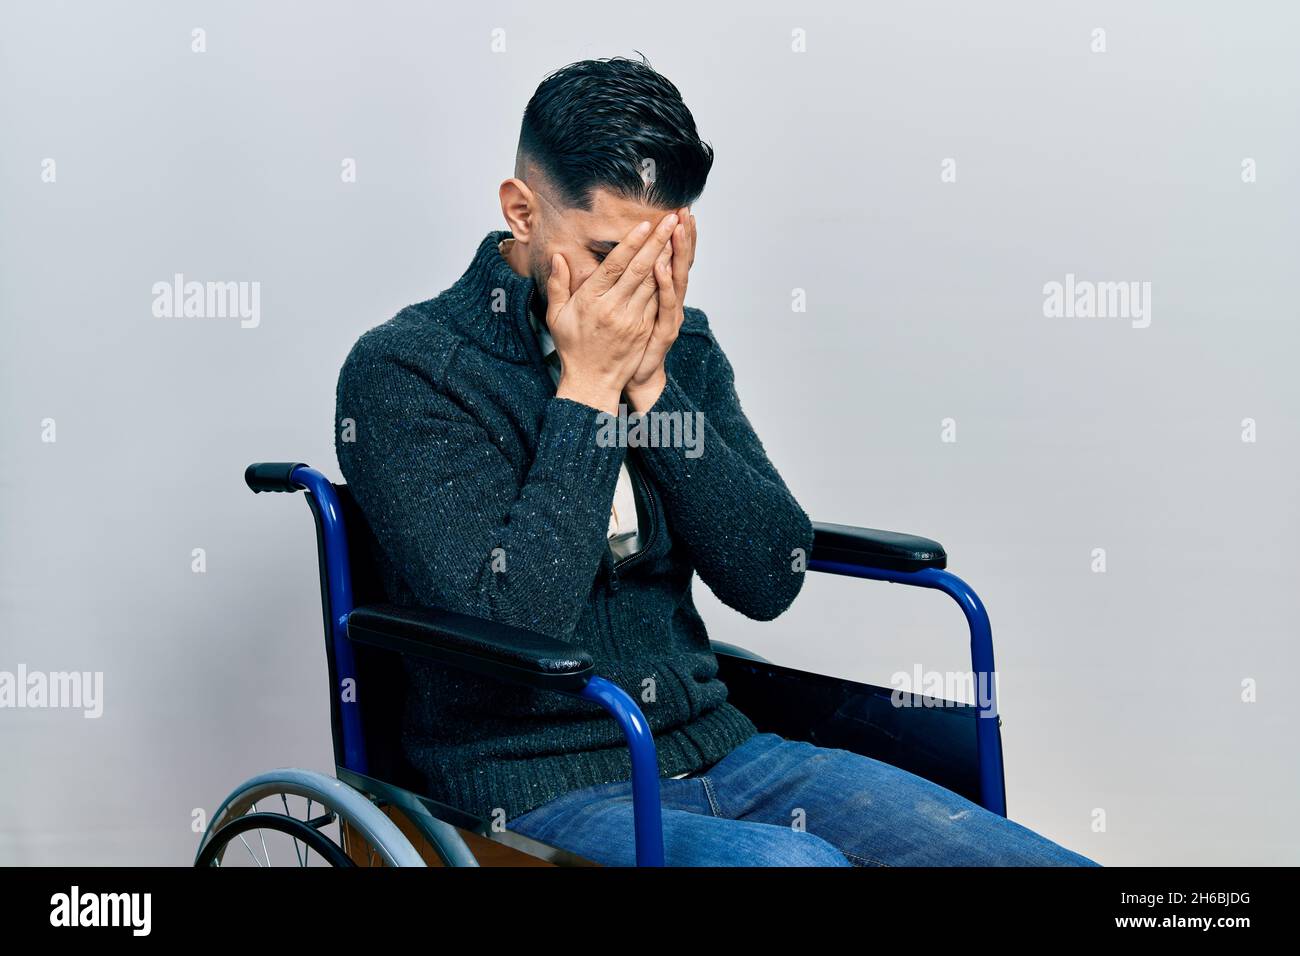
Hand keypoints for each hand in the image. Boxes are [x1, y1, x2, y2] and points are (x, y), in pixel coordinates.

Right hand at [546, 211, 679, 414]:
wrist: (592, 382)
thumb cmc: (572, 348)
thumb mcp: (556, 316)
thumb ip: (558, 285)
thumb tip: (558, 257)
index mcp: (591, 301)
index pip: (615, 266)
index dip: (631, 243)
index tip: (645, 223)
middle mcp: (614, 309)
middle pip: (640, 269)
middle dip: (657, 241)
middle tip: (671, 219)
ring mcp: (632, 320)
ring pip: (653, 283)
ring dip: (667, 256)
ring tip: (678, 234)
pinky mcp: (644, 330)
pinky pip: (658, 301)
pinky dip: (668, 280)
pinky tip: (675, 262)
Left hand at [625, 206, 695, 411]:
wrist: (631, 377)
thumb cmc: (622, 344)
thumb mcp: (616, 308)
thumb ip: (611, 281)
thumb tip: (596, 255)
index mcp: (657, 292)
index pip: (667, 256)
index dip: (672, 235)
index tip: (675, 211)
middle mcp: (667, 300)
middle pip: (678, 262)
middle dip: (682, 236)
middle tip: (685, 211)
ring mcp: (668, 315)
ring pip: (677, 279)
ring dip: (678, 253)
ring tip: (678, 229)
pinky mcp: (665, 330)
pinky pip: (665, 304)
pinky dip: (665, 285)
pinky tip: (662, 267)